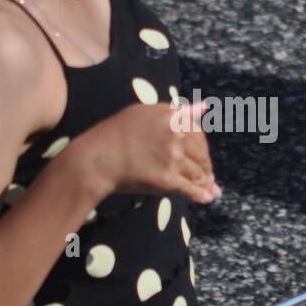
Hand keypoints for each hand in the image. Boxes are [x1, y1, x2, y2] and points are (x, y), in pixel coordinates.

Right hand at [69, 97, 220, 205]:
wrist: (94, 159)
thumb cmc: (113, 134)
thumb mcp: (144, 112)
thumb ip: (176, 111)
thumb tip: (205, 107)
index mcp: (172, 115)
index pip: (198, 133)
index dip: (202, 148)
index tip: (201, 157)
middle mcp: (175, 134)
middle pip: (201, 154)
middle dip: (206, 168)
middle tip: (208, 178)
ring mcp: (172, 157)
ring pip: (198, 173)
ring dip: (206, 184)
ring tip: (210, 190)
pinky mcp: (167, 179)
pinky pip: (191, 189)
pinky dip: (201, 195)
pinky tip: (206, 198)